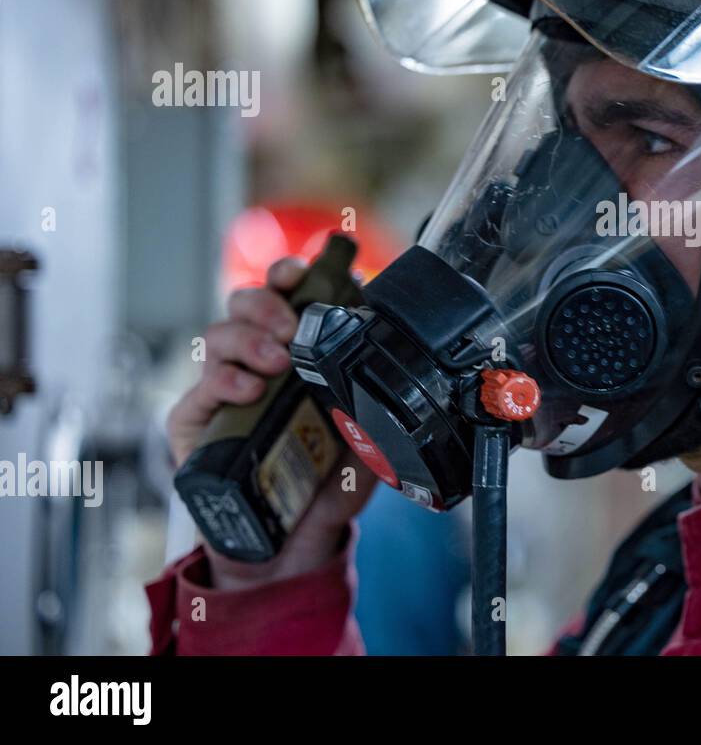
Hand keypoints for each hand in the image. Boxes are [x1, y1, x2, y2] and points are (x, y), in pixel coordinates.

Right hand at [166, 257, 378, 586]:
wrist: (292, 543)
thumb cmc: (326, 483)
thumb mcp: (366, 441)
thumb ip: (375, 408)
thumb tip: (390, 379)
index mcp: (297, 353)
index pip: (286, 296)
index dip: (289, 274)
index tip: (303, 273)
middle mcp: (255, 362)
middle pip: (244, 303)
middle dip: (267, 303)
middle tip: (291, 327)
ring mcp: (223, 389)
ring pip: (219, 335)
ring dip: (249, 338)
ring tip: (277, 361)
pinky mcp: (194, 422)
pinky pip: (200, 388)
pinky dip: (225, 380)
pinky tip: (251, 390)